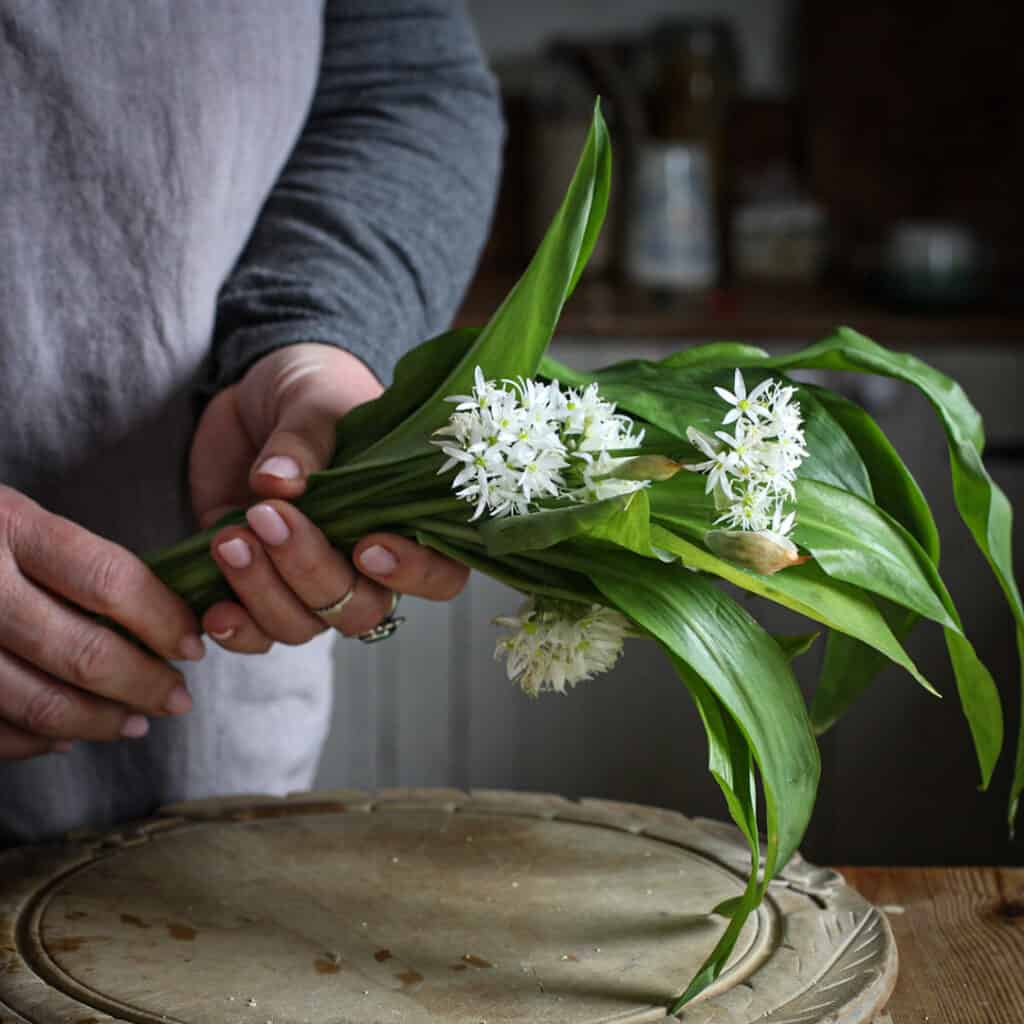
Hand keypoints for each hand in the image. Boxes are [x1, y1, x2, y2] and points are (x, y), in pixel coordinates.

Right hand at [0, 486, 202, 759]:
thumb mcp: (9, 517)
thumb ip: (71, 560)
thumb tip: (162, 613)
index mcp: (8, 526)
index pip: (110, 580)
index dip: (163, 619)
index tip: (193, 644)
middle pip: (83, 651)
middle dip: (144, 683)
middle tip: (178, 699)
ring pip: (38, 702)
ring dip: (98, 721)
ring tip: (135, 722)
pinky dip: (34, 739)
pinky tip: (65, 736)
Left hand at [189, 343, 467, 651]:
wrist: (256, 397)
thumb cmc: (313, 394)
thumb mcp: (315, 400)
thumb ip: (304, 440)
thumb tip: (276, 481)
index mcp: (408, 520)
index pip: (438, 575)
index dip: (411, 574)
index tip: (368, 546)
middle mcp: (366, 565)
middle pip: (358, 610)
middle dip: (311, 573)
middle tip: (267, 515)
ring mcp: (309, 581)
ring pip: (302, 626)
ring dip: (263, 593)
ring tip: (228, 539)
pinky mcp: (257, 587)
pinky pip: (254, 635)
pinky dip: (236, 630)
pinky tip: (214, 610)